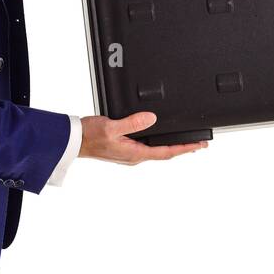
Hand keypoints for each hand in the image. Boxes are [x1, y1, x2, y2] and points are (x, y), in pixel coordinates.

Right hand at [79, 111, 207, 163]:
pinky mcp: (124, 149)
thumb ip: (132, 123)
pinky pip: (147, 147)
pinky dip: (159, 143)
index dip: (184, 148)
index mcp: (134, 153)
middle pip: (164, 153)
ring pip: (156, 150)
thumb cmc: (89, 135)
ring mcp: (129, 153)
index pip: (166, 152)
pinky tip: (161, 138)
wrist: (73, 140)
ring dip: (171, 146)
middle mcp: (134, 156)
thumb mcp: (112, 126)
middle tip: (199, 144)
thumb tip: (151, 118)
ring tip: (185, 141)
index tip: (199, 145)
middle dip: (182, 148)